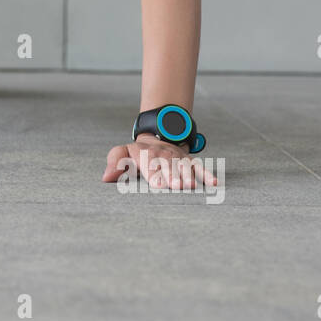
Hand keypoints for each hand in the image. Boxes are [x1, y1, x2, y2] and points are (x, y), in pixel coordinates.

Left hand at [101, 134, 218, 189]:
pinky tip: (214, 183)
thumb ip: (114, 163)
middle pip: (169, 167)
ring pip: (184, 167)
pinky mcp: (189, 161)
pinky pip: (200, 167)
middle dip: (173, 176)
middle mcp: (164, 157)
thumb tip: (106, 177)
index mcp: (146, 156)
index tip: (158, 184)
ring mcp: (178, 158)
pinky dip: (207, 174)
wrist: (157, 134)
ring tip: (192, 186)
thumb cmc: (137, 152)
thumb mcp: (122, 153)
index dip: (155, 175)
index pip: (151, 167)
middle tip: (177, 186)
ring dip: (188, 175)